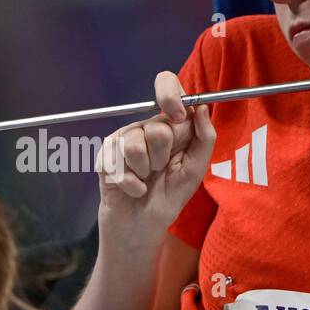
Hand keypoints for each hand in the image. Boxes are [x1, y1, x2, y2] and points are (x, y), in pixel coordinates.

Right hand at [97, 71, 216, 235]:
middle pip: (157, 126)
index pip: (166, 84)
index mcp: (168, 122)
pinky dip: (132, 184)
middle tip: (161, 169)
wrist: (142, 225)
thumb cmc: (169, 195)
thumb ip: (205, 137)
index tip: (179, 117)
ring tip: (146, 179)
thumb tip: (202, 106)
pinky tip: (134, 189)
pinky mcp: (105, 156)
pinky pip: (118, 164)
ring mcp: (121, 139)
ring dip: (145, 171)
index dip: (171, 96)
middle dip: (164, 156)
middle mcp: (144, 126)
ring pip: (135, 144)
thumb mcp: (196, 168)